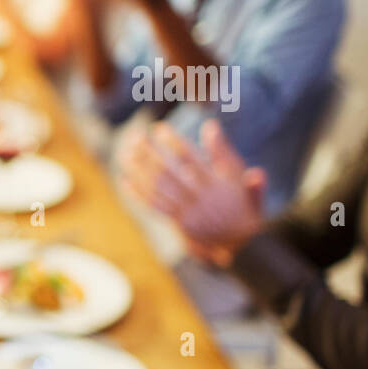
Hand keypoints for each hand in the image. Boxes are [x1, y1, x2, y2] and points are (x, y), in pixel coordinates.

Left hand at [118, 120, 265, 265]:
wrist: (244, 243)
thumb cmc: (243, 203)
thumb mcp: (240, 177)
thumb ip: (225, 153)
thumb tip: (210, 125)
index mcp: (216, 185)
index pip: (190, 160)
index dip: (173, 143)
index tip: (159, 128)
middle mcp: (200, 199)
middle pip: (168, 174)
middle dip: (149, 155)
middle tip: (135, 137)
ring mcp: (188, 213)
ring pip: (157, 190)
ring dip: (139, 172)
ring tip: (125, 155)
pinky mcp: (179, 224)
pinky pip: (154, 208)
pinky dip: (138, 194)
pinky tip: (124, 180)